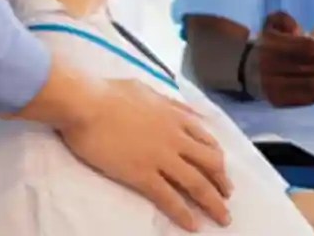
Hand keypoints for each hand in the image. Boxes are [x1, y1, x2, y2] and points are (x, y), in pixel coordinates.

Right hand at [57, 79, 232, 231]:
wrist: (86, 103)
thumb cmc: (110, 93)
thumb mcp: (149, 90)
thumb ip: (170, 103)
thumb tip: (187, 111)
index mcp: (176, 116)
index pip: (207, 141)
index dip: (217, 158)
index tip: (221, 170)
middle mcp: (176, 137)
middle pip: (210, 163)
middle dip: (222, 181)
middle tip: (227, 196)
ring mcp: (161, 157)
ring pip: (197, 183)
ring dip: (213, 203)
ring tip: (222, 218)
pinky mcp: (142, 174)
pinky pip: (168, 198)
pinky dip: (183, 213)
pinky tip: (192, 225)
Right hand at [257, 11, 313, 107]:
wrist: (243, 67)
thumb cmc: (268, 43)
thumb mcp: (271, 23)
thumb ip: (284, 20)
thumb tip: (298, 30)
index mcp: (272, 46)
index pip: (301, 49)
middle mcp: (271, 67)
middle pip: (307, 69)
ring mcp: (273, 86)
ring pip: (306, 86)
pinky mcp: (276, 100)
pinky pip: (301, 99)